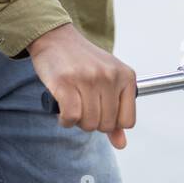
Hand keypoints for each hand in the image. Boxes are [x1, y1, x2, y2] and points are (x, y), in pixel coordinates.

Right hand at [29, 23, 136, 149]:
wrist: (56, 38)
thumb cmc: (82, 61)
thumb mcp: (107, 81)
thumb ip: (116, 112)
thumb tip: (121, 144)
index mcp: (126, 76)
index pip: (127, 121)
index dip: (111, 123)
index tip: (99, 112)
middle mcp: (110, 76)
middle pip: (106, 125)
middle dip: (92, 123)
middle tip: (82, 107)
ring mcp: (88, 78)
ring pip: (88, 123)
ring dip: (77, 122)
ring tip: (72, 106)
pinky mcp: (65, 82)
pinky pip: (71, 117)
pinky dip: (65, 120)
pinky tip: (62, 111)